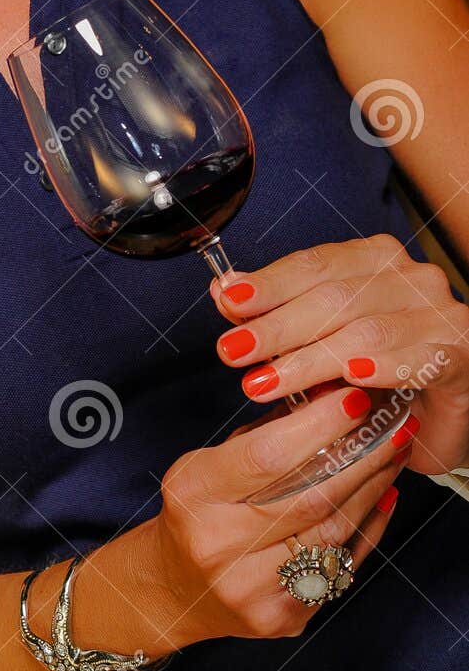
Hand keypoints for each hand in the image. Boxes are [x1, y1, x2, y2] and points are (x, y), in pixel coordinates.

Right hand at [151, 385, 409, 645]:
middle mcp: (219, 545)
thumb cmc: (196, 513)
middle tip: (394, 425)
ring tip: (394, 456)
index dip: (318, 426)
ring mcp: (252, 589)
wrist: (175, 590)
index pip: (266, 456)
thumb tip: (327, 395)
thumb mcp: (209, 465)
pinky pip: (339, 567)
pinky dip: (367, 527)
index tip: (354, 399)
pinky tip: (381, 497)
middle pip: (309, 499)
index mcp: (194, 495)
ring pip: (332, 535)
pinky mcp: (283, 617)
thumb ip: (264, 434)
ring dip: (372, 490)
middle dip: (362, 457)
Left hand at [207, 232, 468, 475]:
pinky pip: (418, 357)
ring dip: (309, 359)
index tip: (228, 301)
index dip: (267, 284)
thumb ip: (278, 312)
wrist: (447, 410)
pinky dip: (381, 366)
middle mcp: (408, 276)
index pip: (312, 265)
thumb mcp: (325, 340)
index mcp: (372, 260)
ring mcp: (438, 311)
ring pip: (364, 329)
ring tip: (265, 381)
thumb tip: (225, 290)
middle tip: (233, 351)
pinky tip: (350, 378)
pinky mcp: (460, 351)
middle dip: (276, 326)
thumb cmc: (384, 370)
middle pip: (331, 296)